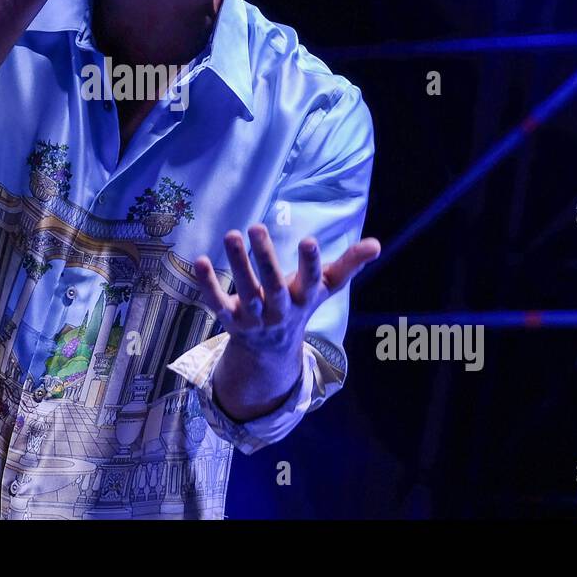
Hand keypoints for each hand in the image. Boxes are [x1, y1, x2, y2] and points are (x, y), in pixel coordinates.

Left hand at [194, 224, 380, 356]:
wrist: (272, 350)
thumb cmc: (300, 304)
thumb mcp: (325, 287)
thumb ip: (349, 264)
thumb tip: (377, 244)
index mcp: (305, 299)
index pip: (311, 281)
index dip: (310, 264)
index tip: (309, 241)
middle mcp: (280, 310)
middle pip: (273, 286)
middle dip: (265, 258)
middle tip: (257, 226)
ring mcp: (254, 318)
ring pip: (245, 292)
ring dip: (237, 265)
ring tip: (231, 234)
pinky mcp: (230, 321)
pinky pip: (217, 304)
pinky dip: (208, 285)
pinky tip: (199, 261)